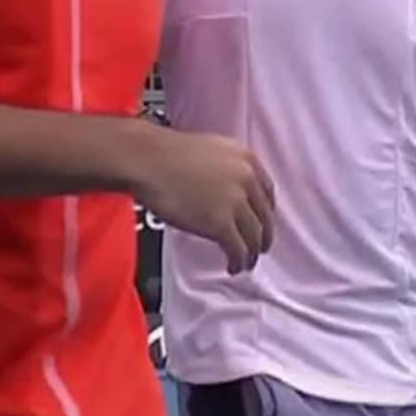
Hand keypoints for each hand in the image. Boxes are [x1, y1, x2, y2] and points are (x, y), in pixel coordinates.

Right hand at [132, 129, 275, 273]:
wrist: (148, 160)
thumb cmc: (165, 153)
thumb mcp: (208, 149)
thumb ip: (225, 168)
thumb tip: (225, 189)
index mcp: (245, 158)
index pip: (267, 192)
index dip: (266, 212)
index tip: (262, 222)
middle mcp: (246, 179)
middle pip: (264, 216)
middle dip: (263, 236)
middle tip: (259, 247)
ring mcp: (235, 201)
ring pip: (254, 236)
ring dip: (251, 253)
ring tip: (245, 263)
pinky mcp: (221, 224)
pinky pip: (238, 249)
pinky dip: (238, 261)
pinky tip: (232, 266)